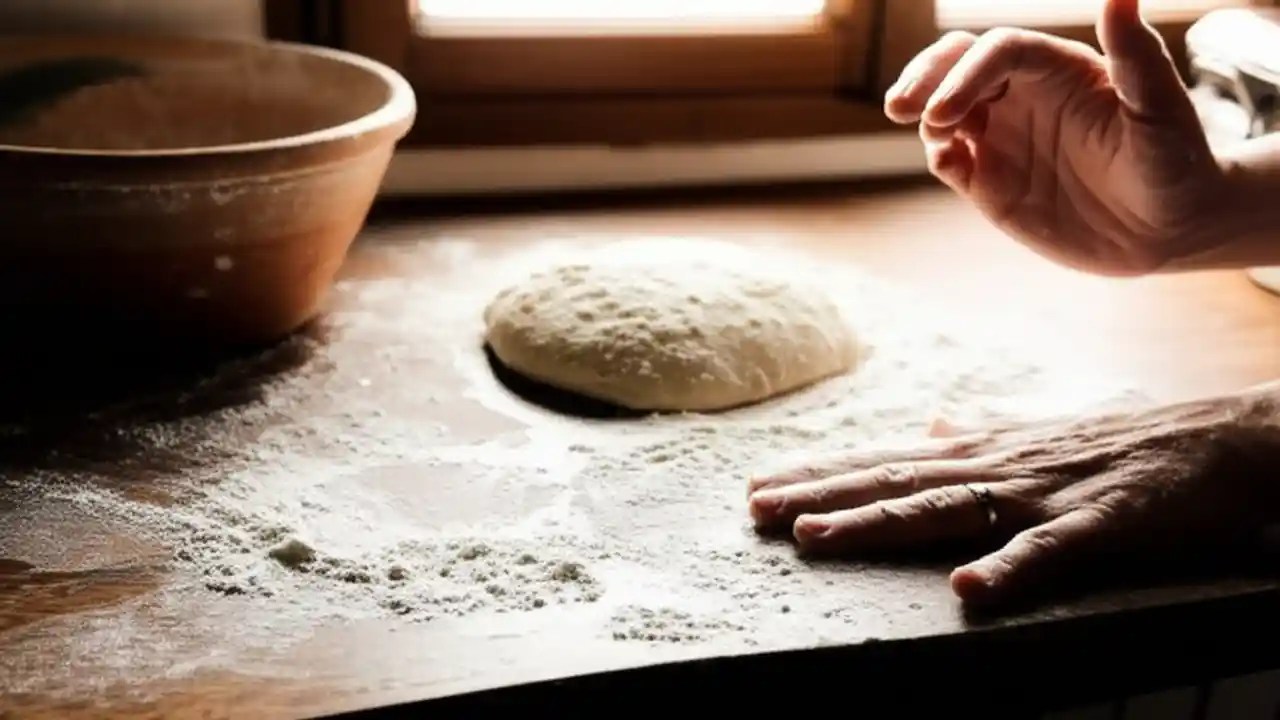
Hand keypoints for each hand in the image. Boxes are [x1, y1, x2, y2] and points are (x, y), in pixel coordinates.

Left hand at [747, 391, 1279, 607]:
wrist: (1223, 439)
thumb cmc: (1131, 439)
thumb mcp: (1044, 430)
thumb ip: (987, 425)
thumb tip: (939, 419)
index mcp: (985, 448)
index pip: (885, 461)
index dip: (821, 473)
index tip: (759, 485)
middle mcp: (999, 464)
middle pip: (895, 482)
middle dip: (821, 494)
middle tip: (756, 511)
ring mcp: (1045, 492)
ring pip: (947, 508)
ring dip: (878, 524)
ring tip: (815, 537)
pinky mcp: (1100, 523)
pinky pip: (1049, 551)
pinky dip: (1007, 568)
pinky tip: (965, 590)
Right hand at [884, 0, 1225, 275]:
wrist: (1170, 229)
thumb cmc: (1177, 163)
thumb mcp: (1161, 111)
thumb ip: (1137, 56)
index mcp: (1059, 69)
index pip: (997, 52)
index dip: (965, 74)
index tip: (946, 112)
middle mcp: (1023, 95)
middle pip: (955, 66)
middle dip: (923, 79)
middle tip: (897, 108)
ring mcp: (1002, 137)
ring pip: (942, 108)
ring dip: (923, 115)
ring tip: (931, 136)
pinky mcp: (990, 180)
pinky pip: (949, 158)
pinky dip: (936, 153)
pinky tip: (945, 160)